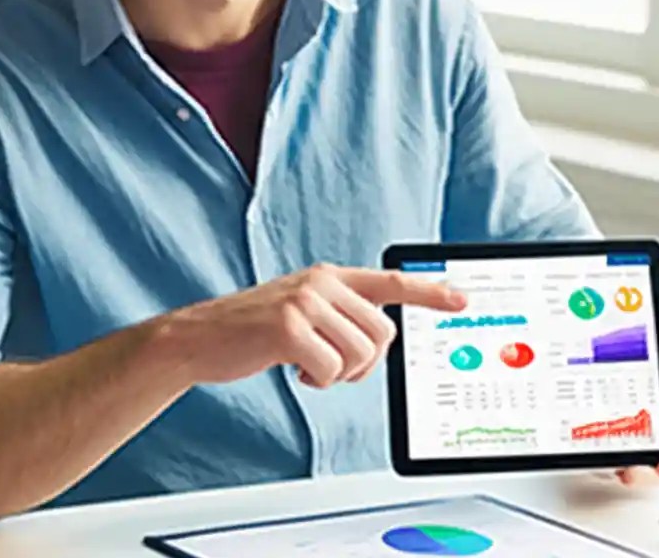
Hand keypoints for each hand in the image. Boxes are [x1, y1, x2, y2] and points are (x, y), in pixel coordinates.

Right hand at [159, 264, 466, 387]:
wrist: (196, 338)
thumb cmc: (252, 332)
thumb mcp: (301, 310)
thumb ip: (340, 314)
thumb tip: (380, 338)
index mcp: (330, 277)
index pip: (392, 281)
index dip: (430, 292)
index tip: (461, 298)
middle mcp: (322, 283)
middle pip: (382, 334)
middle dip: (365, 363)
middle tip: (333, 367)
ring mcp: (305, 302)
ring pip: (362, 353)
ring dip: (340, 374)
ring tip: (310, 367)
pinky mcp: (288, 327)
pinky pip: (332, 369)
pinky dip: (319, 381)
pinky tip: (295, 372)